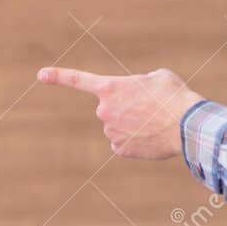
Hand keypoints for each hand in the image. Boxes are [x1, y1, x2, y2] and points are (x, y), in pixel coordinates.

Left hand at [37, 66, 205, 159]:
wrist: (186, 126)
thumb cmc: (174, 97)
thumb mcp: (158, 77)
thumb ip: (140, 83)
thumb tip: (140, 95)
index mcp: (110, 88)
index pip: (78, 80)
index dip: (58, 77)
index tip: (40, 75)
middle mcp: (104, 111)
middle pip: (110, 108)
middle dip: (126, 108)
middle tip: (149, 108)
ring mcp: (110, 132)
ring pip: (118, 127)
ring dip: (132, 124)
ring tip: (154, 122)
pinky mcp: (120, 150)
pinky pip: (124, 143)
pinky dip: (135, 141)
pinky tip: (150, 137)